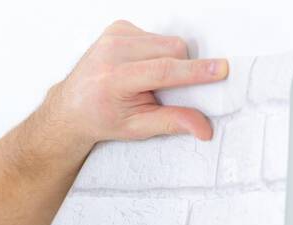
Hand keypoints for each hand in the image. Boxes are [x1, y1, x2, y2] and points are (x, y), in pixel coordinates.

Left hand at [41, 19, 228, 147]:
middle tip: (163, 92)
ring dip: (168, 61)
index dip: (195, 72)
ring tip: (147, 81)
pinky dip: (155, 53)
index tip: (220, 69)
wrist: (72, 108)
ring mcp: (113, 36)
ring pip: (167, 41)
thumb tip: (204, 127)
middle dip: (180, 71)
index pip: (164, 71)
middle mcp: (111, 52)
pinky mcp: (117, 27)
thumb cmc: (102, 118)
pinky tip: (139, 68)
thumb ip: (172, 123)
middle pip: (172, 50)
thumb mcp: (137, 128)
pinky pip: (155, 36)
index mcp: (114, 79)